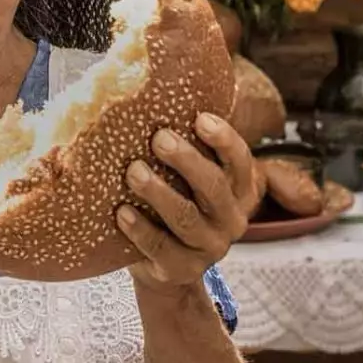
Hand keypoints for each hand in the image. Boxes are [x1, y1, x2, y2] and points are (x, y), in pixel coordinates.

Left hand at [117, 113, 255, 290]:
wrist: (165, 267)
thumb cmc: (173, 203)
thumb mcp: (186, 178)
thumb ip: (181, 147)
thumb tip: (147, 92)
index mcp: (238, 191)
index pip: (240, 161)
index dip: (224, 139)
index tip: (201, 118)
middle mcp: (230, 219)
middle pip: (214, 187)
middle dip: (187, 160)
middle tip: (159, 138)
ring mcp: (208, 248)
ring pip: (187, 218)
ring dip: (159, 193)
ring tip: (133, 171)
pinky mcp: (182, 270)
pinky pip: (161, 249)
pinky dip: (140, 229)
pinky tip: (121, 212)